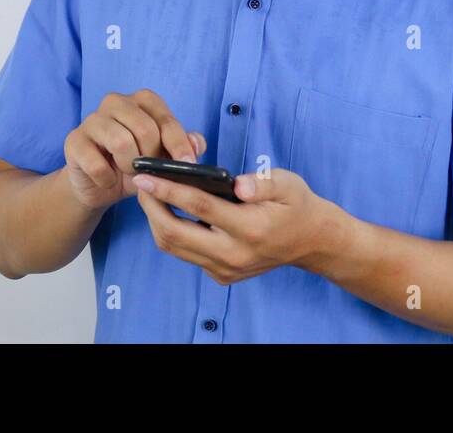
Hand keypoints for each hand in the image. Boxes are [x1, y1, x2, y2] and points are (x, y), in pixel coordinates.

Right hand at [63, 89, 205, 210]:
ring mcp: (92, 119)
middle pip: (144, 128)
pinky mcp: (73, 141)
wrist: (100, 185)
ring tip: (127, 173)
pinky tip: (107, 180)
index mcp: (141, 100)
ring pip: (121, 142)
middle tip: (148, 171)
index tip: (188, 163)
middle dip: (151, 157)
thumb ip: (183, 147)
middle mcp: (115, 102)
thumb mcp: (163, 157)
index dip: (178, 143)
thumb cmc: (136, 164)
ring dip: (129, 166)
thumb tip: (196, 144)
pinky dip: (107, 179)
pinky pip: (96, 164)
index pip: (165, 118)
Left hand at [132, 168, 338, 284]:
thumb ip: (262, 183)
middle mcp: (234, 254)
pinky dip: (172, 233)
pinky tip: (171, 211)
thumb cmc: (296, 205)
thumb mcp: (288, 184)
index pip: (199, 206)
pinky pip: (186, 254)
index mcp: (250, 228)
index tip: (145, 176)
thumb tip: (238, 185)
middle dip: (151, 207)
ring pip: (174, 248)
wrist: (312, 241)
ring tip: (151, 194)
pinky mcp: (221, 275)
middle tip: (140, 184)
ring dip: (157, 220)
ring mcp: (225, 269)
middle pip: (174, 234)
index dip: (168, 190)